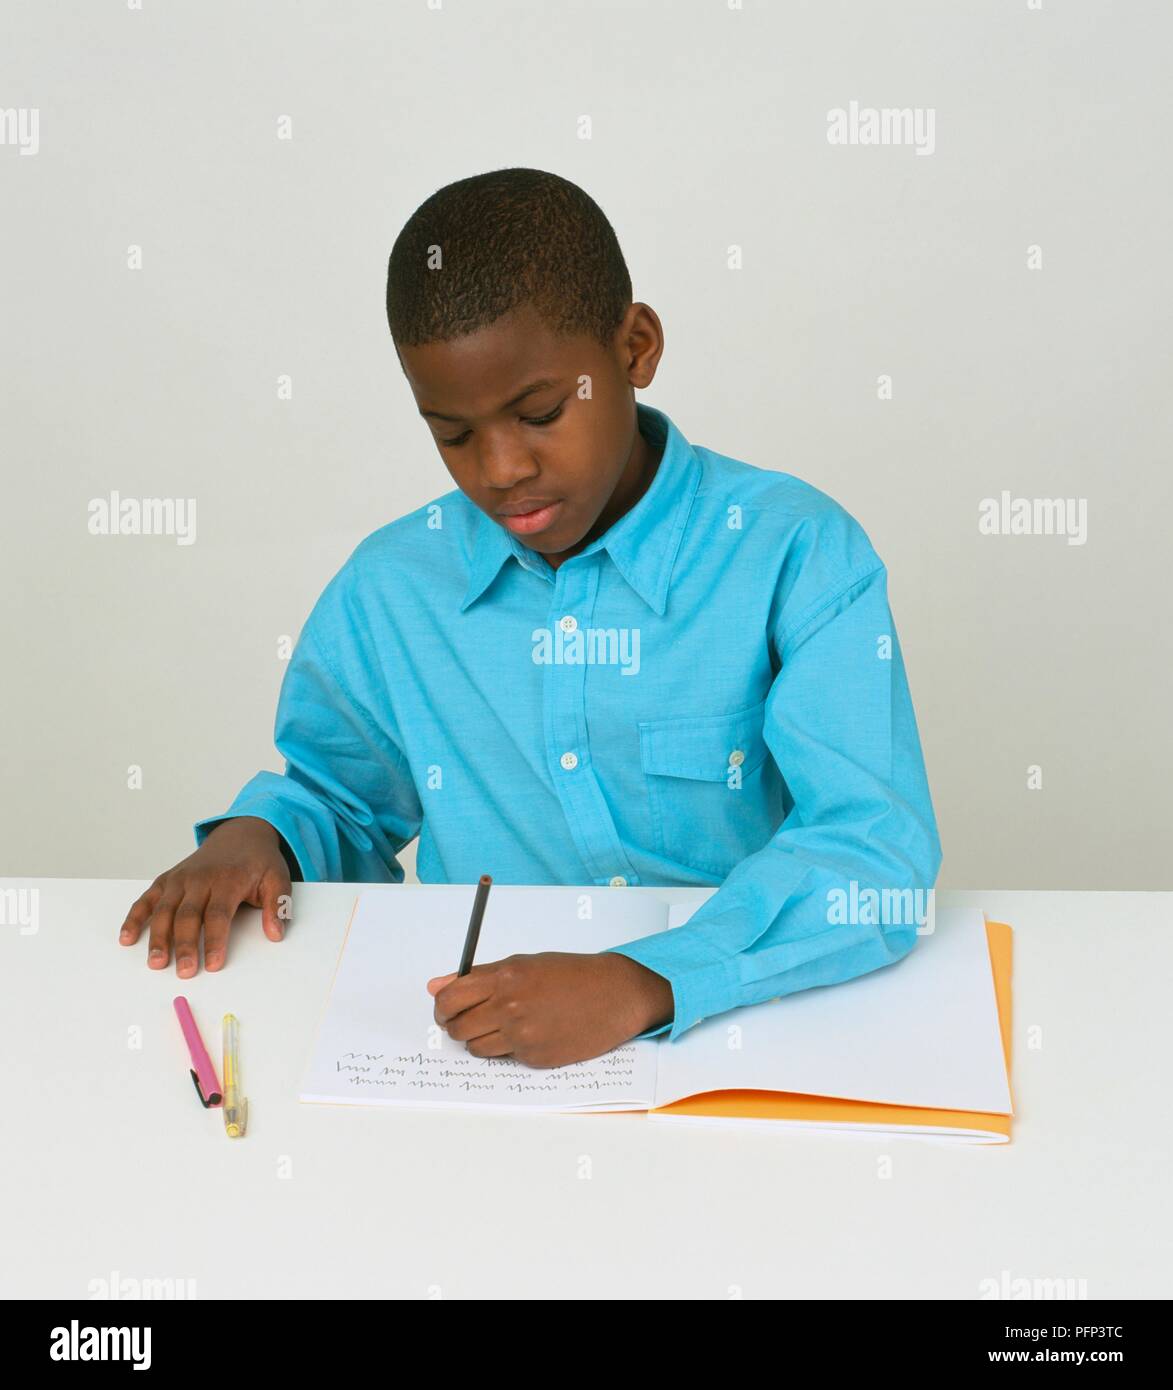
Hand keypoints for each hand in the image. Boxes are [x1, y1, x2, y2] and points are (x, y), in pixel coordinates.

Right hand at [118, 817, 291, 976]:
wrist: (240, 833)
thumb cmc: (258, 861)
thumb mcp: (278, 878)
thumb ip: (277, 905)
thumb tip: (276, 933)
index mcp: (228, 879)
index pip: (219, 914)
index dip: (214, 941)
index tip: (213, 965)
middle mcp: (200, 878)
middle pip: (188, 915)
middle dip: (185, 945)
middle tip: (184, 972)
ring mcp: (180, 879)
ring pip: (165, 910)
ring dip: (158, 937)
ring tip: (156, 963)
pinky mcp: (167, 879)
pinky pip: (147, 899)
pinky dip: (134, 917)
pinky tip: (127, 938)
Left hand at [427, 951, 673, 1067]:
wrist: (614, 994)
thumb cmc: (571, 975)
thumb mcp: (523, 963)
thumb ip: (478, 976)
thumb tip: (435, 986)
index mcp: (505, 976)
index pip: (449, 999)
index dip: (442, 1007)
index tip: (447, 1009)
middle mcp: (510, 1006)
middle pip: (457, 1028)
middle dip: (457, 1026)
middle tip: (471, 1020)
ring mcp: (523, 1035)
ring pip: (476, 1048)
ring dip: (482, 1039)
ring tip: (504, 1026)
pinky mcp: (536, 1058)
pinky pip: (505, 1058)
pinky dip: (510, 1049)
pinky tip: (531, 1033)